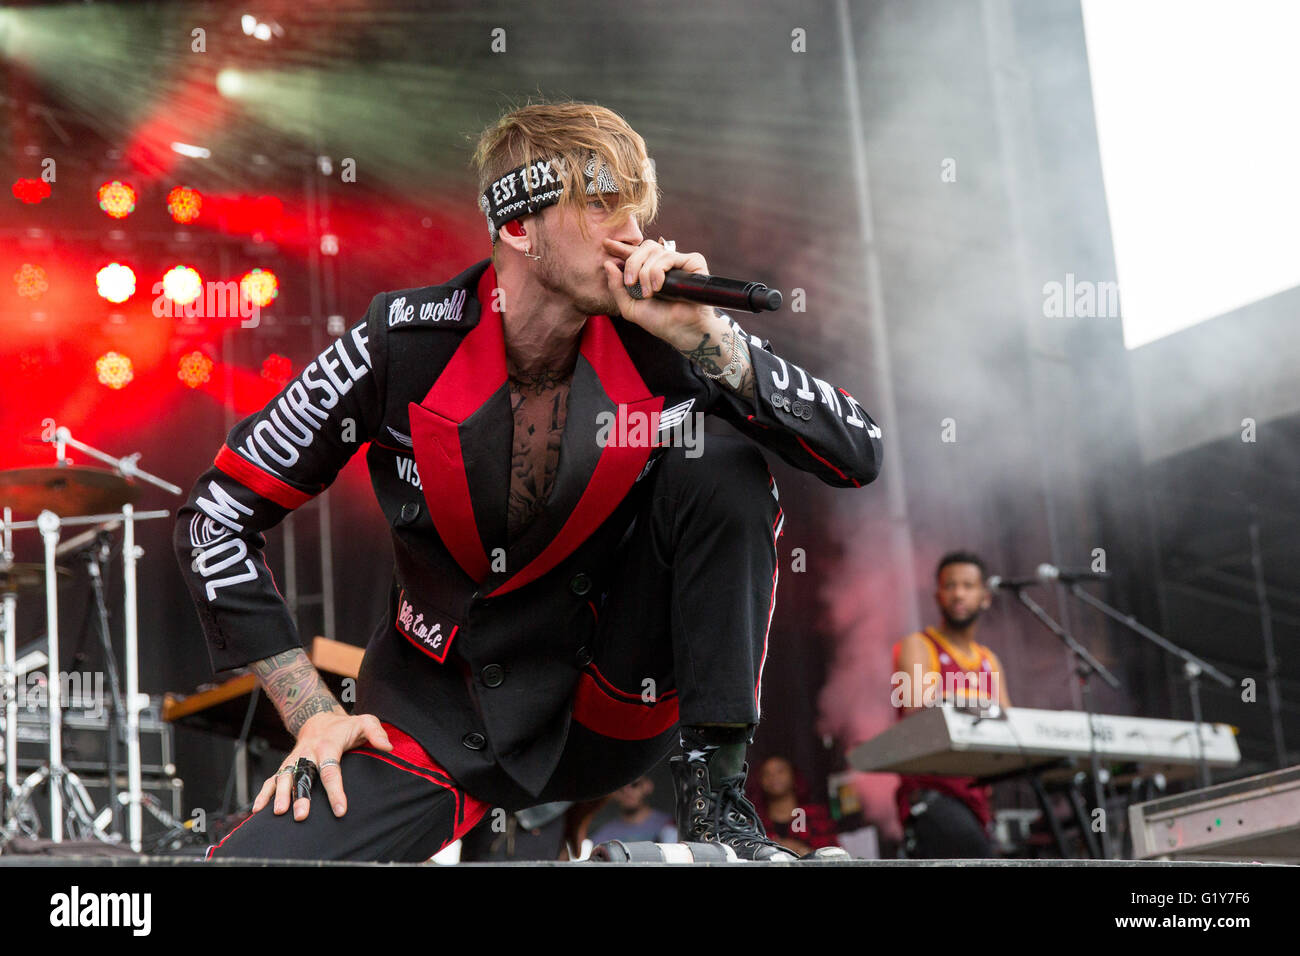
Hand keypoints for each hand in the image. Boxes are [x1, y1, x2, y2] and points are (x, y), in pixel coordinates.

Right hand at [251, 712, 391, 821]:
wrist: (318, 719)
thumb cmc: (345, 726)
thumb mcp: (365, 722)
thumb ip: (376, 732)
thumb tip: (387, 747)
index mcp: (328, 745)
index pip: (331, 770)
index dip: (335, 791)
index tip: (340, 809)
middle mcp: (308, 753)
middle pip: (303, 775)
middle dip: (301, 795)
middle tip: (301, 815)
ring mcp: (295, 759)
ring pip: (285, 777)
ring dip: (280, 795)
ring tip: (279, 813)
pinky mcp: (287, 765)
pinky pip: (272, 779)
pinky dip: (264, 794)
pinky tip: (258, 810)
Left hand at [602, 237, 714, 347]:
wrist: (680, 330)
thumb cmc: (658, 321)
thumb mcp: (629, 306)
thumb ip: (617, 286)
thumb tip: (608, 264)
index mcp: (650, 272)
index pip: (635, 253)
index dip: (621, 247)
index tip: (606, 244)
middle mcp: (665, 265)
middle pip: (645, 247)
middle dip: (633, 263)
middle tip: (630, 282)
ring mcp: (680, 263)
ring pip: (656, 252)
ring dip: (646, 273)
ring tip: (649, 293)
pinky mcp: (693, 263)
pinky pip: (670, 256)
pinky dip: (659, 271)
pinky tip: (659, 287)